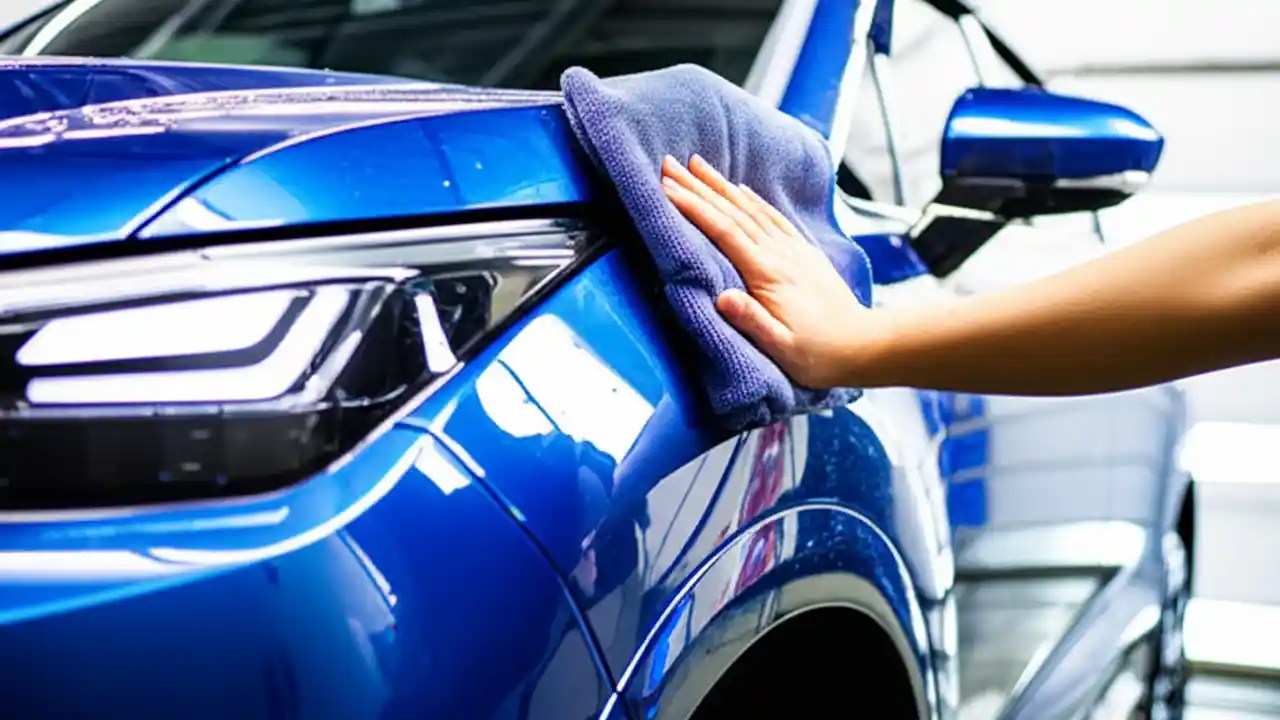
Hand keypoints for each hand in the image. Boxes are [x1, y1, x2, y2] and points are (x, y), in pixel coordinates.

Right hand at [660, 155, 887, 388]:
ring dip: (721, 185)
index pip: (725, 232)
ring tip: (697, 164)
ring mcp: (793, 250)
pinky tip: (740, 188)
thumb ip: (752, 321)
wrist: (863, 346)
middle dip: (698, 186)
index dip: (695, 208)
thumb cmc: (817, 354)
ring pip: (751, 208)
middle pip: (733, 211)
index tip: (668, 189)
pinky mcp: (803, 253)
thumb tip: (723, 298)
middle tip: (669, 164)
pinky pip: (773, 217)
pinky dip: (753, 199)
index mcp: (769, 275)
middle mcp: (780, 254)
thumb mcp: (781, 348)